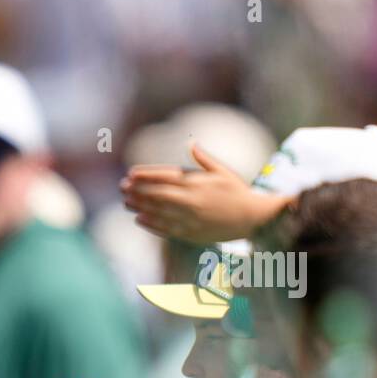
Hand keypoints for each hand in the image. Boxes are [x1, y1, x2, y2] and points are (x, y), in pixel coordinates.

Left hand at [120, 143, 289, 241]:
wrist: (253, 218)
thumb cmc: (237, 192)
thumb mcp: (222, 172)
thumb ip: (203, 160)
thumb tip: (191, 143)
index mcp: (198, 182)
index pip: (166, 177)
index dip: (146, 175)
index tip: (131, 173)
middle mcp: (191, 200)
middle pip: (158, 194)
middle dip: (138, 190)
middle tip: (122, 187)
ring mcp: (190, 218)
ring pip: (159, 212)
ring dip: (140, 206)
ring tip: (126, 202)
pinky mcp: (191, 233)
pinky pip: (166, 229)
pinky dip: (151, 224)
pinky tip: (139, 219)